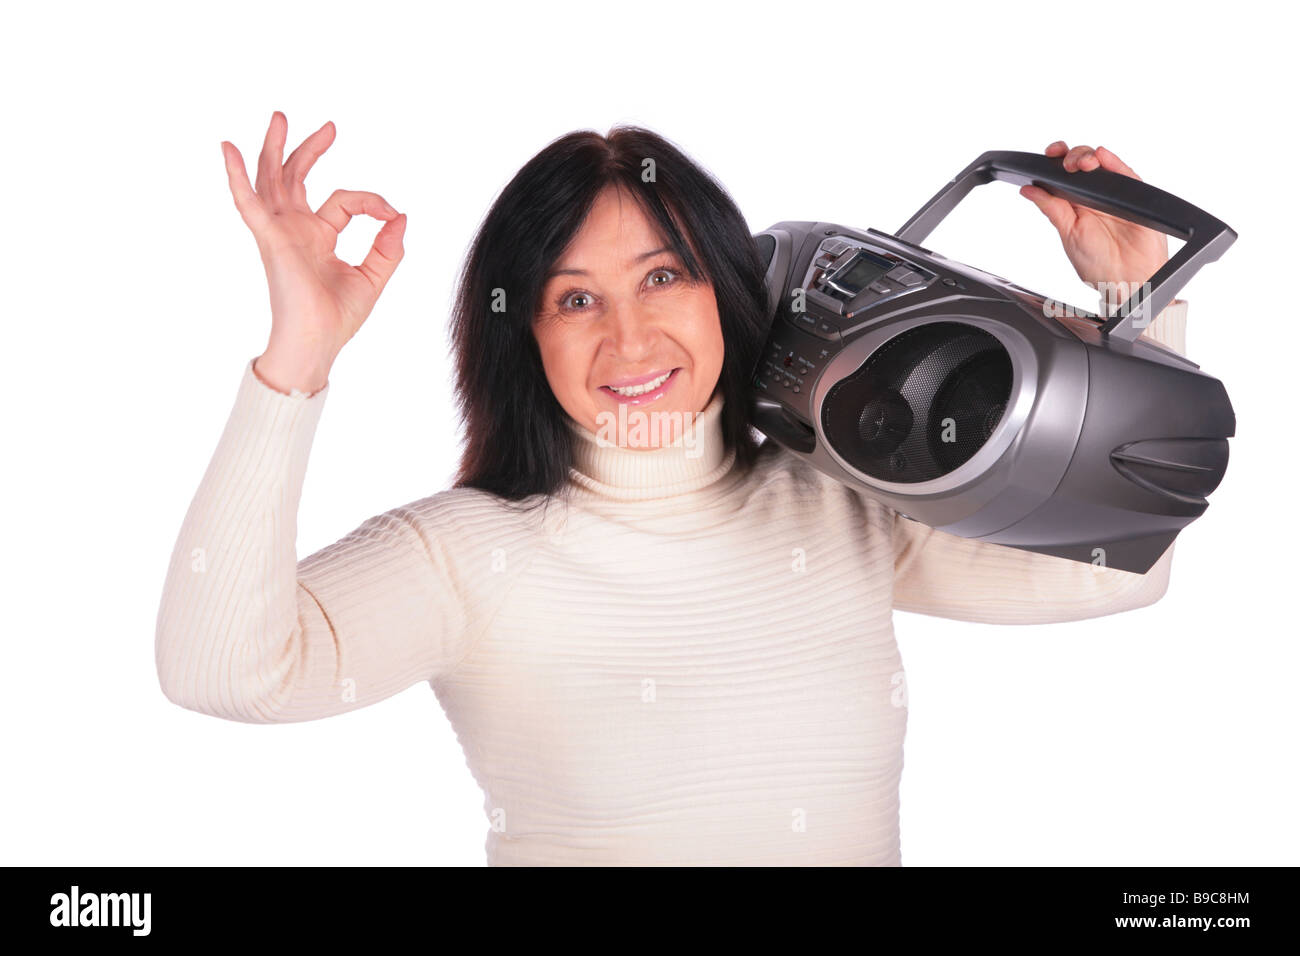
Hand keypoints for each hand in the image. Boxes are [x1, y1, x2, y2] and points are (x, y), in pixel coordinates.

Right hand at [220, 111, 405, 390]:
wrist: (315, 343)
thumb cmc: (337, 318)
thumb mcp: (373, 277)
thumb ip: (388, 247)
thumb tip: (401, 216)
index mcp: (318, 236)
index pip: (345, 201)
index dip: (372, 202)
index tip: (392, 213)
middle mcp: (296, 230)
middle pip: (296, 178)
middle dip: (310, 150)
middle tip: (330, 128)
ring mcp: (280, 232)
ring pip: (272, 180)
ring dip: (274, 148)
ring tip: (279, 117)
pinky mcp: (270, 239)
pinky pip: (248, 202)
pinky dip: (238, 176)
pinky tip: (229, 149)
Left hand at [1019, 142, 1168, 298]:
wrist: (1127, 280)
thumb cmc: (1099, 264)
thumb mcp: (1068, 234)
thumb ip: (1051, 209)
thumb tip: (1028, 190)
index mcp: (1073, 204)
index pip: (1062, 174)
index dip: (1056, 160)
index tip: (1049, 155)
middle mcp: (1093, 196)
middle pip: (1081, 164)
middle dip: (1072, 157)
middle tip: (1067, 165)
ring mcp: (1114, 194)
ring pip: (1102, 164)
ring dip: (1090, 156)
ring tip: (1082, 164)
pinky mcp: (1135, 195)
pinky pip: (1125, 174)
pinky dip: (1114, 162)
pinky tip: (1103, 157)